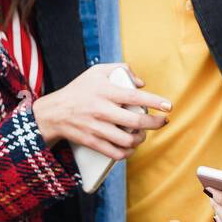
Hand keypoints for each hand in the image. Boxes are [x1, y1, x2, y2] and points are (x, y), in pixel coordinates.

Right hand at [32, 63, 170, 159]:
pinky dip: (127, 152)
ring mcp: (96, 128)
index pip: (134, 97)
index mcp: (104, 91)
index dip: (154, 101)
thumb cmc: (78, 90)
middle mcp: (101, 110)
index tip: (168, 106)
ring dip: (141, 139)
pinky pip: (115, 153)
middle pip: (135, 121)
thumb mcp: (96, 71)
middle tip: (162, 122)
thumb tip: (142, 83)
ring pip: (127, 140)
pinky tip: (131, 147)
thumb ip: (121, 69)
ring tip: (143, 134)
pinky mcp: (91, 142)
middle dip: (155, 123)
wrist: (52, 113)